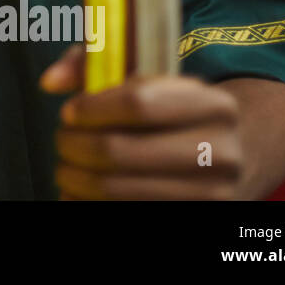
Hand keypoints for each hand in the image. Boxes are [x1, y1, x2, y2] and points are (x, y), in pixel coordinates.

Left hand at [40, 45, 242, 198]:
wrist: (235, 157)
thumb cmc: (176, 113)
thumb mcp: (152, 80)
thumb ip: (95, 65)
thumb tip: (50, 81)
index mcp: (213, 106)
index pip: (137, 103)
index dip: (91, 108)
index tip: (69, 112)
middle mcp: (220, 153)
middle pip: (117, 151)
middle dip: (73, 146)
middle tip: (63, 141)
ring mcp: (210, 195)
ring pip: (114, 190)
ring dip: (75, 178)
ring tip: (68, 166)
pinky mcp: (194, 219)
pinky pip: (123, 213)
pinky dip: (88, 203)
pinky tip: (79, 191)